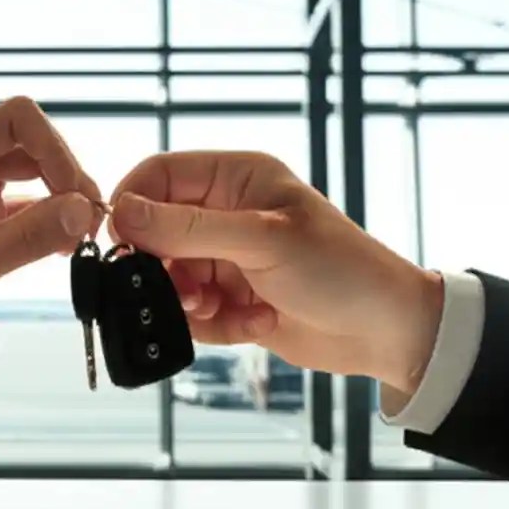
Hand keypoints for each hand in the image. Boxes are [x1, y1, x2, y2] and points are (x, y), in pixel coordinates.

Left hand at [0, 97, 101, 379]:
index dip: (57, 150)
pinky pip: (13, 208)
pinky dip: (39, 223)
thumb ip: (27, 238)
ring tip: (79, 241)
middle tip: (91, 225)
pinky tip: (58, 249)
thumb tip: (86, 210)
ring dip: (56, 202)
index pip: (18, 118)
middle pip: (28, 145)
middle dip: (65, 177)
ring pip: (25, 177)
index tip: (77, 198)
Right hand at [108, 150, 442, 396]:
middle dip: (162, 267)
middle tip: (184, 288)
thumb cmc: (339, 270)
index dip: (134, 205)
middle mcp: (227, 215)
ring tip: (221, 309)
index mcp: (237, 179)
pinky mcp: (232, 301)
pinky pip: (192, 314)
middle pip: (156, 232)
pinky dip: (215, 325)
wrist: (386, 333)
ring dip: (188, 301)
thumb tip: (123, 214)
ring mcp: (229, 259)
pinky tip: (256, 323)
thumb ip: (188, 228)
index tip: (123, 242)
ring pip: (169, 278)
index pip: (159, 176)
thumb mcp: (261, 240)